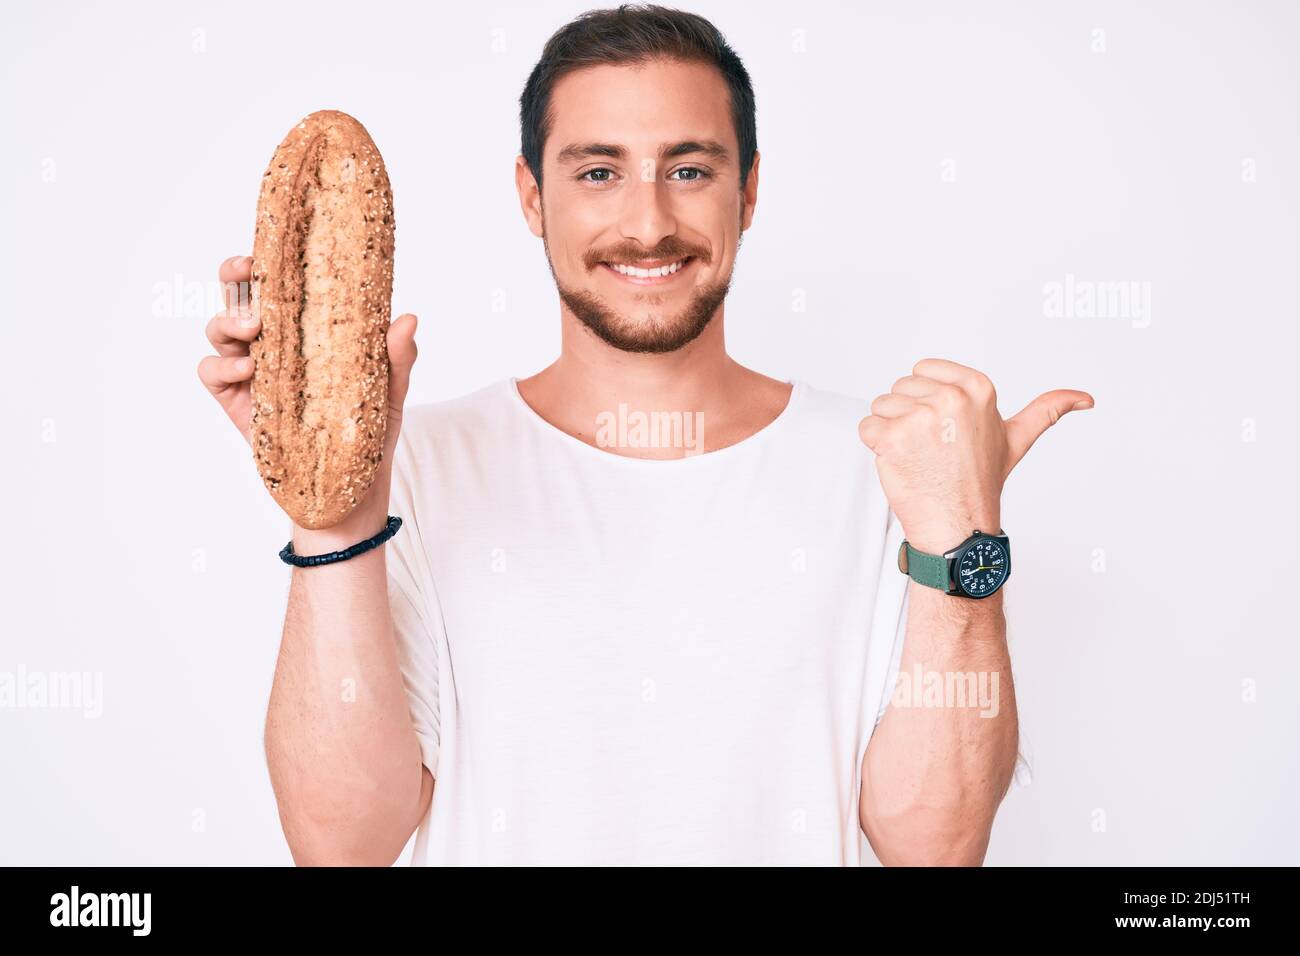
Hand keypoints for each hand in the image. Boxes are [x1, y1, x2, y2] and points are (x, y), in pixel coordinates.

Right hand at [197, 254, 419, 535]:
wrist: (350, 496)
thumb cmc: (369, 438)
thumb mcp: (389, 395)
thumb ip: (397, 358)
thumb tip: (409, 319)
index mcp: (308, 334)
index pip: (283, 286)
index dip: (272, 261)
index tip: (273, 246)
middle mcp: (276, 347)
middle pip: (241, 296)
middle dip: (235, 275)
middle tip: (249, 272)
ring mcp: (252, 374)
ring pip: (220, 329)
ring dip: (229, 320)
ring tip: (255, 330)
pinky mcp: (238, 405)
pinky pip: (210, 373)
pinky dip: (219, 363)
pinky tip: (246, 369)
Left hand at [857, 358, 1092, 553]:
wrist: (957, 527)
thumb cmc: (981, 482)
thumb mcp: (1016, 439)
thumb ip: (1046, 411)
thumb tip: (1085, 399)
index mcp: (978, 388)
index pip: (922, 370)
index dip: (925, 399)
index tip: (944, 428)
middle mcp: (950, 397)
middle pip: (899, 387)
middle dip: (907, 416)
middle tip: (932, 449)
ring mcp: (920, 417)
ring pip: (881, 406)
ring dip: (890, 432)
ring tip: (918, 457)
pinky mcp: (892, 437)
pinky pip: (866, 427)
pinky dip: (876, 447)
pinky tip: (902, 464)